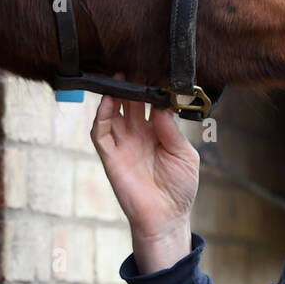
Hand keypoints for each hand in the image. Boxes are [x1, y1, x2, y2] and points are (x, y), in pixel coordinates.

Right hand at [91, 77, 199, 272]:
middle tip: (134, 65)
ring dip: (113, 95)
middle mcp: (138, 135)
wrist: (167, 218)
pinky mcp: (110, 158)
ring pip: (112, 113)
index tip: (156, 70)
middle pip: (130, 103)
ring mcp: (123, 145)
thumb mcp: (184, 155)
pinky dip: (101, 116)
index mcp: (157, 132)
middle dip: (132, 85)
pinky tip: (108, 100)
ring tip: (118, 76)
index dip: (152, 88)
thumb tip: (161, 107)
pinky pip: (100, 134)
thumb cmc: (179, 188)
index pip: (151, 104)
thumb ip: (171, 131)